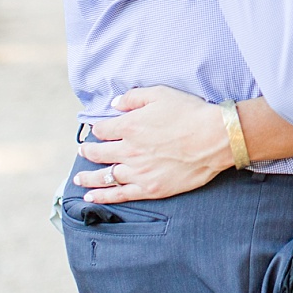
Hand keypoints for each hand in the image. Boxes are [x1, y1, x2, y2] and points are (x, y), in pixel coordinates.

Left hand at [74, 86, 232, 203]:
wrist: (214, 138)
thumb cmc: (190, 113)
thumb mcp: (161, 94)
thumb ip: (134, 97)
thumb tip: (115, 103)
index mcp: (128, 127)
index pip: (102, 129)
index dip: (97, 129)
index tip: (97, 130)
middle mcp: (128, 151)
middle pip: (98, 153)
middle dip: (87, 152)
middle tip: (83, 151)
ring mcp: (138, 172)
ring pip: (104, 176)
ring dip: (88, 178)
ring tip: (78, 180)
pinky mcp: (149, 188)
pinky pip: (119, 194)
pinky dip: (102, 197)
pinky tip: (91, 197)